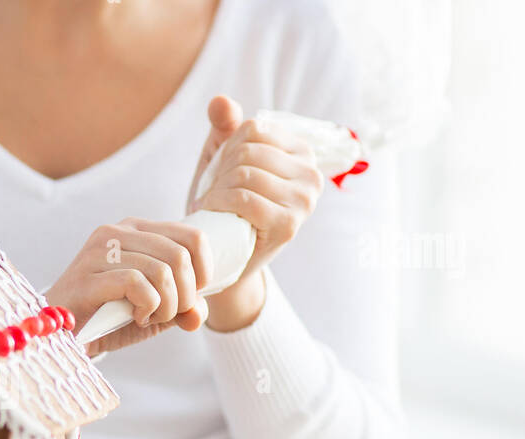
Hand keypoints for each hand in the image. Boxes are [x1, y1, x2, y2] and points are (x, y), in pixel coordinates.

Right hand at [46, 217, 211, 356]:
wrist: (62, 336)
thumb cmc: (108, 318)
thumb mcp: (156, 312)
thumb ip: (183, 309)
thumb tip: (198, 315)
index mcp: (137, 230)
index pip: (192, 236)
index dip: (203, 271)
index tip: (190, 297)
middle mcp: (118, 231)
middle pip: (180, 255)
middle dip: (186, 295)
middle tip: (168, 314)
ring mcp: (100, 251)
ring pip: (162, 271)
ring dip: (167, 306)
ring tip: (150, 318)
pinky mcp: (89, 276)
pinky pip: (137, 285)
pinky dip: (147, 307)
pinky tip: (135, 317)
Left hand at [188, 95, 323, 330]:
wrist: (223, 252)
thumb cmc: (223, 201)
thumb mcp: (222, 159)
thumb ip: (224, 127)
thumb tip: (220, 101)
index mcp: (301, 152)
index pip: (253, 129)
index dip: (226, 149)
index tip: (221, 171)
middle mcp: (311, 174)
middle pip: (248, 152)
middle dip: (220, 172)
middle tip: (212, 192)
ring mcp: (304, 201)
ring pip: (245, 175)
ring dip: (216, 190)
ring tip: (212, 203)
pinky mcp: (289, 225)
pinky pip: (245, 199)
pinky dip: (220, 204)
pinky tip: (215, 213)